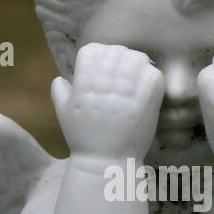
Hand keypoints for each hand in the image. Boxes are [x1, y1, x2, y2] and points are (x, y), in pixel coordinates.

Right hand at [52, 43, 163, 159]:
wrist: (106, 162)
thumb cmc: (83, 139)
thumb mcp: (63, 115)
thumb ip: (60, 93)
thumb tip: (60, 79)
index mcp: (84, 84)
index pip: (92, 51)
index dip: (99, 54)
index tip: (103, 64)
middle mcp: (105, 84)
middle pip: (116, 52)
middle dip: (119, 57)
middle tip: (122, 69)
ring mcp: (127, 91)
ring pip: (137, 59)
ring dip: (137, 64)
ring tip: (135, 75)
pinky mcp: (147, 100)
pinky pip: (154, 75)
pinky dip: (151, 76)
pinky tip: (146, 85)